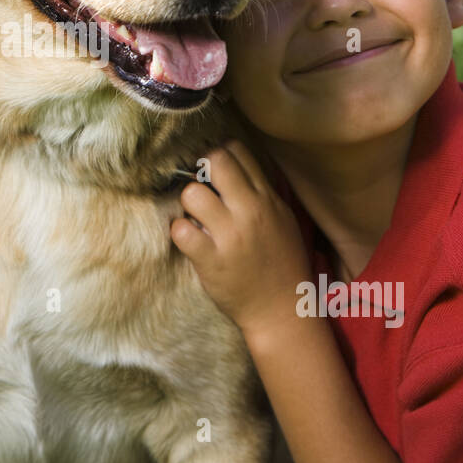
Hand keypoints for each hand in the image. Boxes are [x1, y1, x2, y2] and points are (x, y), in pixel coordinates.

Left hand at [169, 139, 311, 336]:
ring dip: (188, 204)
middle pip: (214, 161)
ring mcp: (230, 235)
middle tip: (201, 191)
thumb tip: (236, 167)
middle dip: (200, 171)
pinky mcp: (211, 260)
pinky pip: (180, 230)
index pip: (237, 152)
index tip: (213, 173)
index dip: (219, 156)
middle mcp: (250, 211)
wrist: (283, 311)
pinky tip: (189, 240)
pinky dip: (179, 232)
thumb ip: (261, 192)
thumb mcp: (282, 219)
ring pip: (192, 193)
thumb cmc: (281, 263)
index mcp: (267, 198)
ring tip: (195, 218)